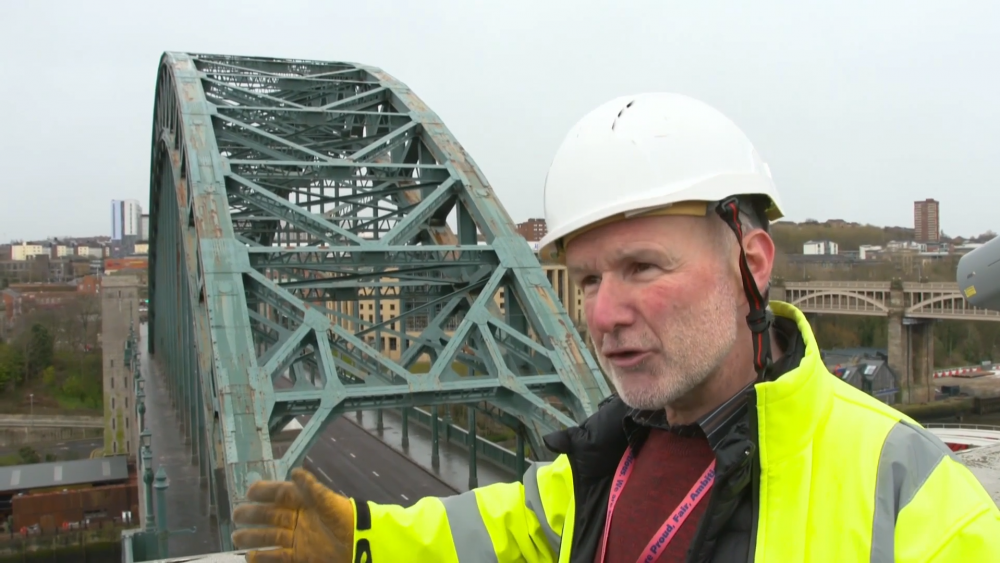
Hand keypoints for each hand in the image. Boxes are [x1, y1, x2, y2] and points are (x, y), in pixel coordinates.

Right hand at [231, 468, 354, 562]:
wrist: (360, 544)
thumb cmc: (345, 518)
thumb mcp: (329, 501)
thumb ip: (311, 488)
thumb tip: (294, 471)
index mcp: (306, 502)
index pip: (282, 494)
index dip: (266, 492)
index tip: (249, 491)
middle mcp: (300, 519)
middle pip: (272, 516)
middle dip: (254, 515)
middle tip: (236, 515)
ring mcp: (299, 539)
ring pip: (271, 536)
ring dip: (253, 536)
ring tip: (236, 537)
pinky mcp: (301, 557)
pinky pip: (278, 557)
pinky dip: (264, 557)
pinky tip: (250, 556)